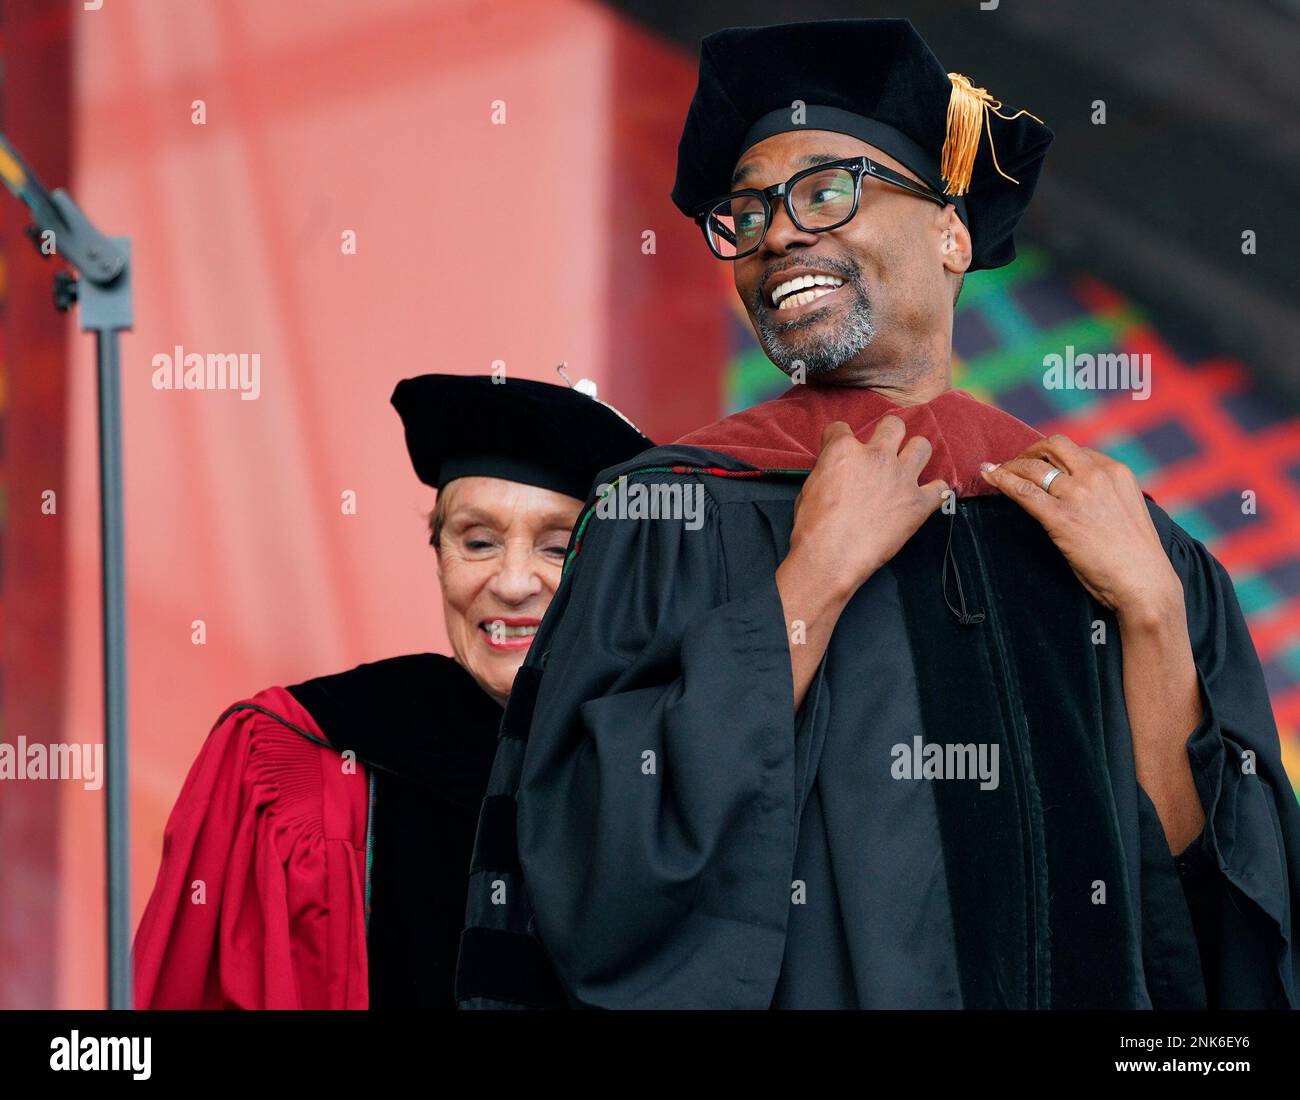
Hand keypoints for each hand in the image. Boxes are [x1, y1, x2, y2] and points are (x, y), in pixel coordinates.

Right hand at [788, 417, 948, 601]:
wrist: (831, 556)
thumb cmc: (814, 527)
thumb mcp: (808, 487)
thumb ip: (828, 469)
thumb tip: (835, 470)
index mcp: (845, 450)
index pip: (842, 428)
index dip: (839, 439)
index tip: (840, 450)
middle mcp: (877, 457)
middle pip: (893, 426)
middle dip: (888, 433)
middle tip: (883, 448)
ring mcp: (901, 479)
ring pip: (923, 447)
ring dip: (915, 454)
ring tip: (908, 466)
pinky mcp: (918, 504)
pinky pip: (941, 488)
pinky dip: (935, 491)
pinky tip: (926, 496)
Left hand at [979, 434, 1181, 618]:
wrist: (1145, 583)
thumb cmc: (1135, 556)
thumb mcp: (1125, 510)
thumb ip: (1104, 494)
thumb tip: (1076, 495)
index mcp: (1116, 472)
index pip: (1075, 451)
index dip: (1051, 455)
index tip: (1037, 463)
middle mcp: (1097, 476)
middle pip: (1053, 446)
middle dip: (1029, 451)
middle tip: (1014, 464)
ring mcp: (1078, 494)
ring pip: (1033, 467)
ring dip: (1011, 467)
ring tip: (997, 474)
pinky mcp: (1061, 517)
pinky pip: (1023, 491)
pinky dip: (1001, 480)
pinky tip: (989, 477)